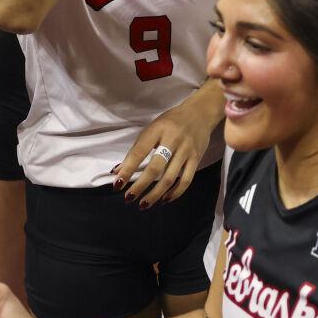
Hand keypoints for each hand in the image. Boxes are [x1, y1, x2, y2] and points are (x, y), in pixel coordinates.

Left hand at [110, 93, 216, 207]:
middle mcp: (173, 139)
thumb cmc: (171, 121)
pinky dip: (174, 193)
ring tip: (143, 204)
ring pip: (170, 177)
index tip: (117, 184)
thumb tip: (118, 171)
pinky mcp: (197, 158)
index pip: (139, 152)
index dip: (128, 169)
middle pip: (155, 168)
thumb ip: (137, 149)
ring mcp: (186, 150)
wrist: (200, 112)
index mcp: (158, 130)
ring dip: (155, 194)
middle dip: (140, 186)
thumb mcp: (152, 128)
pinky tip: (164, 200)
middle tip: (128, 198)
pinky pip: (186, 180)